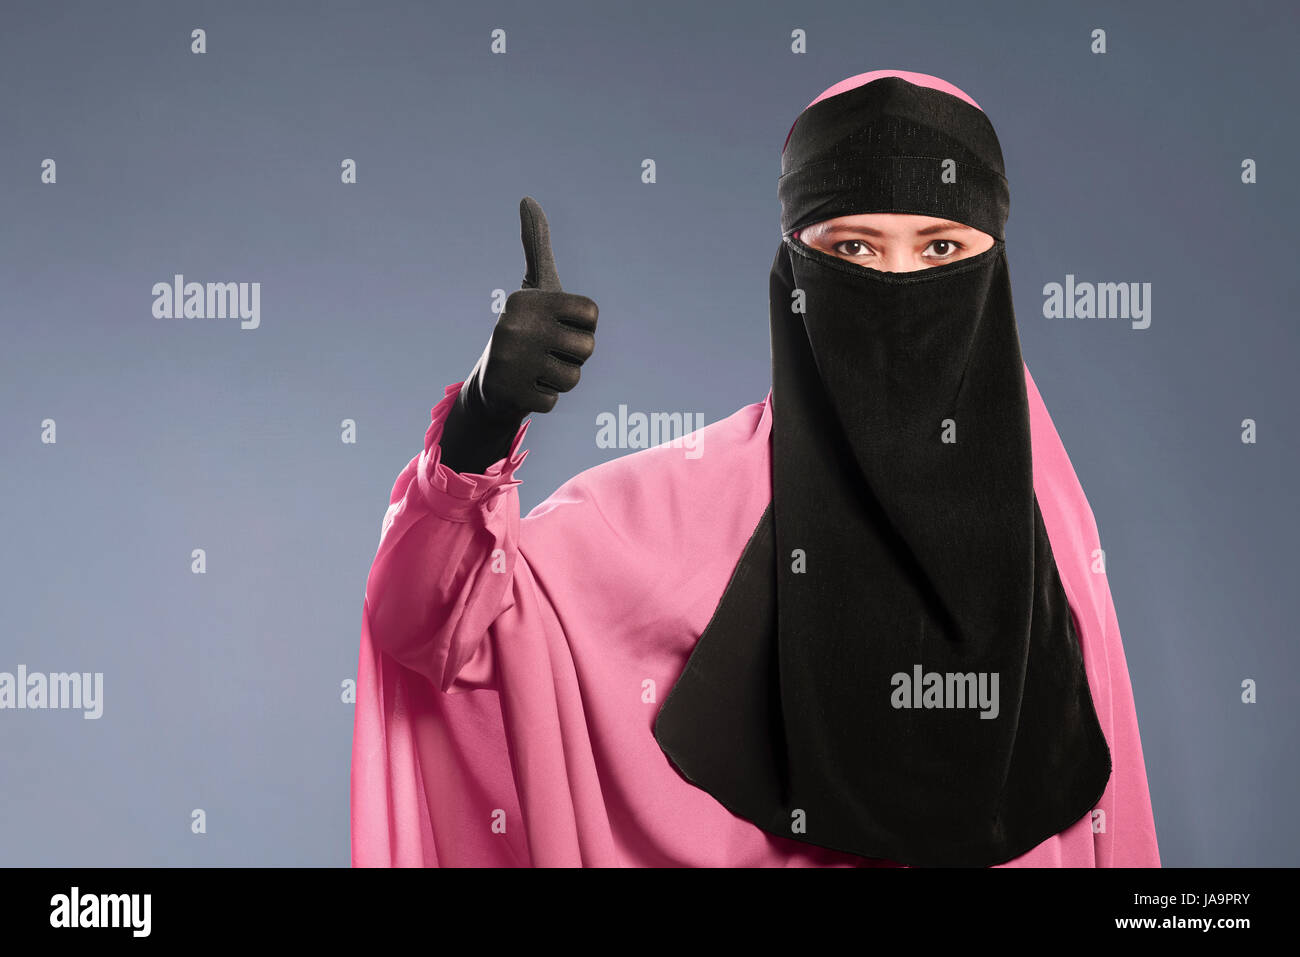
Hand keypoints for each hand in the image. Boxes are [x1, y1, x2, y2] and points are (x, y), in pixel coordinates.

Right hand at [475, 196, 599, 416]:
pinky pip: (553, 402)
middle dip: (574, 357)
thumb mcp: (535, 285)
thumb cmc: (525, 328)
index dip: (582, 327)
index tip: (559, 327)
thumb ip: (537, 244)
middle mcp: (517, 325)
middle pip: (587, 348)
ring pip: (573, 378)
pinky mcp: (509, 392)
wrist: (491, 381)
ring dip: (559, 380)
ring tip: (537, 371)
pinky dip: (542, 400)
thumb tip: (527, 199)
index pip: (591, 316)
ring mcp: (512, 360)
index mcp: (529, 298)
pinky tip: (524, 389)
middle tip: (547, 352)